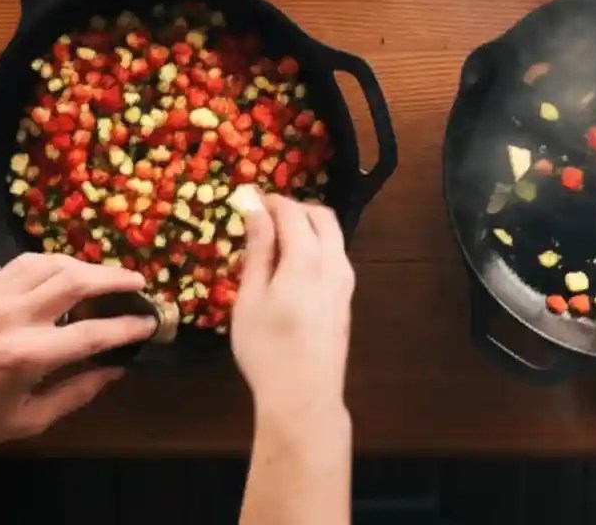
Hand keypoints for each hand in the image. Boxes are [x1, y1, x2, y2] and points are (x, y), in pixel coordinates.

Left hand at [0, 254, 155, 476]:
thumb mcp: (25, 421)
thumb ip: (75, 394)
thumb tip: (114, 371)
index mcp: (27, 356)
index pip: (91, 334)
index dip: (127, 327)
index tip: (150, 324)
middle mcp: (16, 318)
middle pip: (76, 281)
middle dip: (115, 279)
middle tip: (140, 284)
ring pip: (54, 263)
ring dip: (88, 265)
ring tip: (110, 276)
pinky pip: (28, 261)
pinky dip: (57, 261)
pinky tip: (70, 270)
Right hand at [231, 195, 354, 418]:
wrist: (304, 396)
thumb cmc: (267, 348)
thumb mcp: (250, 297)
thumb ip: (257, 250)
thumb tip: (256, 210)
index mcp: (307, 259)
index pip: (293, 211)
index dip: (270, 201)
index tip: (249, 199)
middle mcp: (334, 264)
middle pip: (322, 217)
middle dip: (294, 209)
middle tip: (263, 216)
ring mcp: (346, 283)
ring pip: (333, 237)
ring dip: (307, 228)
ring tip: (274, 242)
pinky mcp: (346, 300)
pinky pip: (334, 257)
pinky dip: (315, 247)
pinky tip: (291, 268)